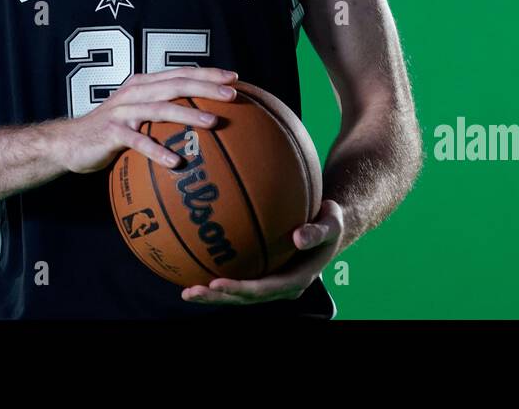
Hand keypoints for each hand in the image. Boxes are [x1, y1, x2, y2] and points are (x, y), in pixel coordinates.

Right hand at [54, 67, 238, 174]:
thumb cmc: (111, 130)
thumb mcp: (137, 113)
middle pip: (175, 85)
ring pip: (160, 108)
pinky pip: (138, 142)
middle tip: (233, 95)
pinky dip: (157, 151)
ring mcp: (123, 112)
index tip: (235, 77)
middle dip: (206, 87)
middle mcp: (135, 93)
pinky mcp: (112, 133)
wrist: (69, 143)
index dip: (208, 73)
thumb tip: (201, 117)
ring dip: (188, 114)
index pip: (180, 73)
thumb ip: (162, 109)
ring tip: (214, 122)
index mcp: (144, 84)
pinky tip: (175, 162)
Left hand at [181, 199, 344, 304]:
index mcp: (296, 280)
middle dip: (217, 297)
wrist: (329, 225)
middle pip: (245, 298)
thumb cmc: (330, 222)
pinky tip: (195, 268)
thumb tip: (298, 237)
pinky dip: (217, 277)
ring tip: (186, 291)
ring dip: (213, 294)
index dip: (239, 290)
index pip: (263, 290)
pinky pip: (238, 277)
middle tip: (191, 291)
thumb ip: (318, 231)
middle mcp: (280, 286)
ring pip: (239, 294)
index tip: (216, 283)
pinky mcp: (264, 273)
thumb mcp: (332, 223)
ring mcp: (271, 282)